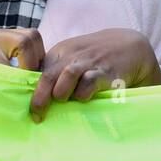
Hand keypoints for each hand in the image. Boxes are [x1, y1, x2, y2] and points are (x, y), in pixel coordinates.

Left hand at [30, 28, 160, 121]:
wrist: (130, 45)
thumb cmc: (96, 57)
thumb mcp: (73, 57)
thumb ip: (56, 72)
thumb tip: (36, 98)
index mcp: (60, 53)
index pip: (37, 71)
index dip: (31, 91)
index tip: (29, 109)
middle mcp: (72, 55)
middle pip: (48, 76)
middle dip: (40, 98)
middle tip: (38, 115)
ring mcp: (89, 62)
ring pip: (67, 75)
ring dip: (61, 93)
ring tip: (64, 102)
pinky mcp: (106, 71)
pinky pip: (90, 83)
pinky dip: (84, 94)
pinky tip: (85, 99)